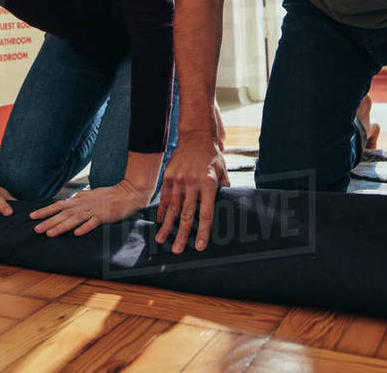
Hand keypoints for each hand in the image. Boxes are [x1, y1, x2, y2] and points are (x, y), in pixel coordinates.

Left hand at [29, 180, 152, 236]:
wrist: (129, 192)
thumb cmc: (110, 195)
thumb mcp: (91, 195)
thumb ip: (79, 199)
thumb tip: (67, 202)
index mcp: (79, 200)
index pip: (58, 205)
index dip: (45, 211)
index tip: (32, 216)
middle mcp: (83, 205)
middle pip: (63, 214)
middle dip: (48, 221)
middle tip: (36, 229)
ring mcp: (94, 210)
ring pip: (74, 219)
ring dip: (61, 227)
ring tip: (50, 234)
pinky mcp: (105, 215)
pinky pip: (93, 223)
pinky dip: (85, 228)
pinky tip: (77, 234)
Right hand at [155, 136, 229, 252]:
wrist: (197, 136)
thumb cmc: (212, 156)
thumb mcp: (223, 171)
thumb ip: (223, 188)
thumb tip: (227, 204)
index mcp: (209, 183)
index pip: (206, 213)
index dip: (202, 231)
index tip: (199, 246)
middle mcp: (193, 183)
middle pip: (187, 214)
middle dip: (182, 234)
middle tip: (177, 250)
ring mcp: (178, 179)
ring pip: (172, 208)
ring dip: (167, 226)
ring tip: (161, 241)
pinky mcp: (169, 175)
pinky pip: (165, 197)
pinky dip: (161, 210)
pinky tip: (159, 222)